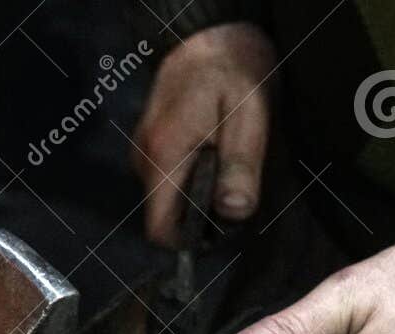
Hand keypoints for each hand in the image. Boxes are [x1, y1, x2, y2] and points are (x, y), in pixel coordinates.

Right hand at [132, 22, 275, 243]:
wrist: (211, 31)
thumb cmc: (234, 68)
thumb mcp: (250, 115)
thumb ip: (241, 166)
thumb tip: (235, 214)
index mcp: (164, 155)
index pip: (160, 228)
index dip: (188, 242)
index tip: (221, 232)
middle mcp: (144, 157)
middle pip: (165, 216)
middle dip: (199, 216)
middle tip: (236, 189)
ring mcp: (144, 150)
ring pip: (168, 198)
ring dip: (198, 195)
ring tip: (227, 164)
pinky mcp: (151, 144)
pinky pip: (169, 178)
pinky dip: (192, 177)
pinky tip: (215, 153)